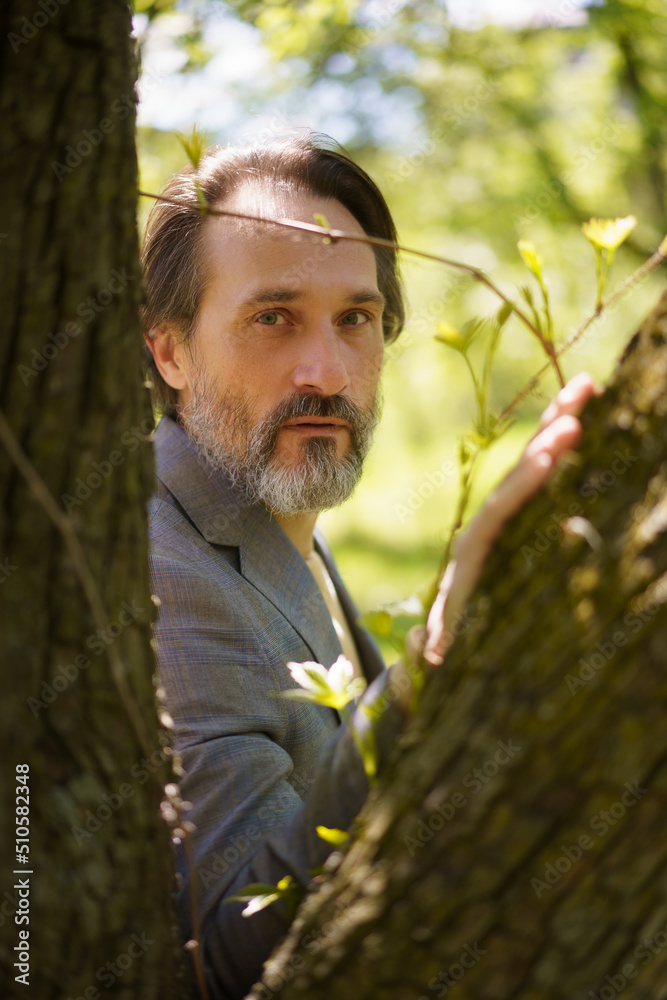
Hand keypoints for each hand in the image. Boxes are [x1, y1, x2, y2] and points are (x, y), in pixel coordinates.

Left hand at [422, 371, 598, 667]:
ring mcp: (514, 502)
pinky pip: (550, 459)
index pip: (502, 509)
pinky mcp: (532, 498)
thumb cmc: (463, 618)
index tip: (549, 458)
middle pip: (519, 473)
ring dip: (559, 420)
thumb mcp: (453, 625)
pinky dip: (566, 430)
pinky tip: (592, 397)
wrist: (462, 601)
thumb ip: (445, 632)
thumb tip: (434, 652)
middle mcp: (496, 515)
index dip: (525, 485)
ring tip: (586, 385)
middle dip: (546, 442)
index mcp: (478, 544)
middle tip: (574, 413)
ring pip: (536, 456)